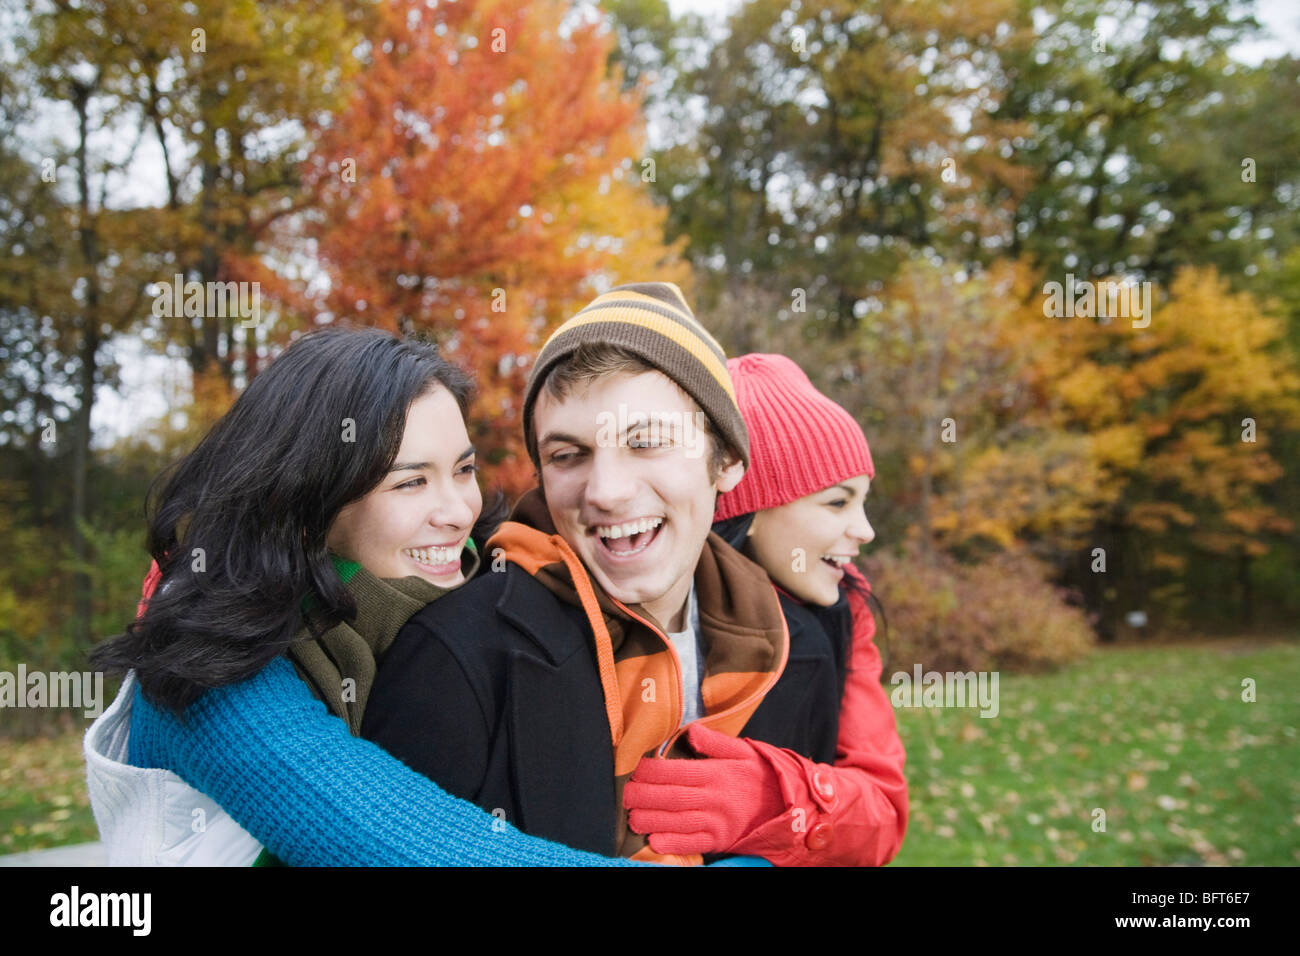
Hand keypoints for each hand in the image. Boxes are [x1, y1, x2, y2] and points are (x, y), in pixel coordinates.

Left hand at [624, 723, 784, 854]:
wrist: (789, 806)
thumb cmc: (760, 775)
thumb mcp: (743, 751)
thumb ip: (715, 742)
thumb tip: (690, 732)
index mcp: (717, 773)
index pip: (677, 771)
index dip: (652, 771)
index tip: (635, 769)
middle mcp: (714, 799)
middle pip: (672, 798)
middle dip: (644, 796)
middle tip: (625, 795)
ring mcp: (717, 822)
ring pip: (677, 822)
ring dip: (651, 820)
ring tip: (632, 818)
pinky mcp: (719, 841)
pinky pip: (692, 844)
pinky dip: (672, 844)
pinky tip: (654, 841)